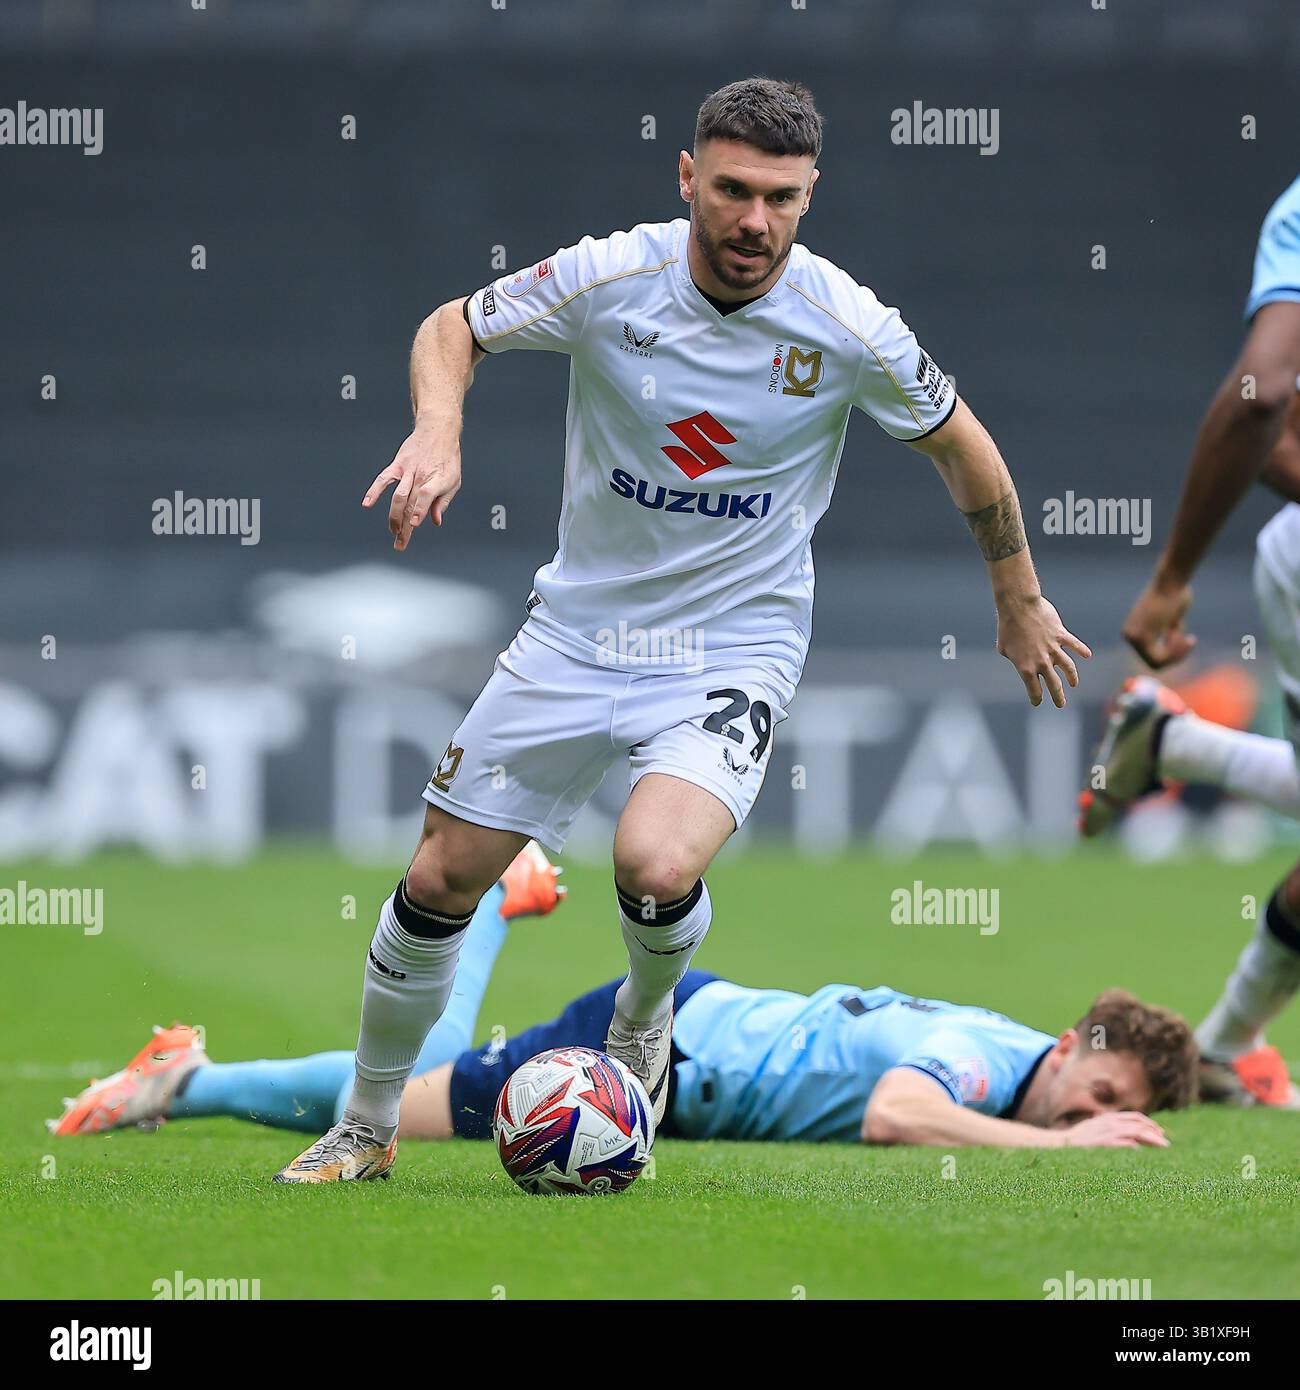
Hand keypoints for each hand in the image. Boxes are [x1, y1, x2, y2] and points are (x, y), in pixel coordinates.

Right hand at [362, 424, 461, 550]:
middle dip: (405, 526)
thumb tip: (435, 521)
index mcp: (438, 480)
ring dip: (393, 516)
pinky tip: (367, 503)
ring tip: (393, 532)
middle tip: (400, 545)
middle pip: (411, 504)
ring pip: (398, 496)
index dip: (420, 510)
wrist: (437, 431)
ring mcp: (409, 470)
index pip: (426, 496)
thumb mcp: (454, 481)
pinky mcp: (398, 465)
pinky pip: (384, 479)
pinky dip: (374, 490)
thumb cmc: (448, 459)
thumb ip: (443, 501)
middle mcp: (422, 476)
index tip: (413, 525)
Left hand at [996, 594, 1091, 707]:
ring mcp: (1053, 649)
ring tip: (1074, 684)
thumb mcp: (1003, 647)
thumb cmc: (1007, 627)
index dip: (1036, 698)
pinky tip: (1087, 655)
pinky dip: (1082, 650)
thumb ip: (1011, 656)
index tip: (1038, 701)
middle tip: (1061, 704)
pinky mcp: (1061, 635)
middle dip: (1058, 696)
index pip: (1034, 689)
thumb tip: (1014, 657)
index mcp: (1025, 667)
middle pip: (1054, 684)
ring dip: (1072, 677)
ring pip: (1068, 667)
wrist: (1019, 607)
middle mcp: (1042, 661)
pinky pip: (1075, 645)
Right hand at [1059, 1111, 1169, 1148]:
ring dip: (1151, 1139)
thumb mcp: (1097, 1128)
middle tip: (1167, 1143)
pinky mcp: (1103, 1143)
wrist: (1062, 1143)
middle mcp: (1110, 1122)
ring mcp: (1107, 1132)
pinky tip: (1142, 1150)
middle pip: (1139, 1124)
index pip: (1135, 1117)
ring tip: (1163, 1146)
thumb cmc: (1080, 1139)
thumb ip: (1112, 1129)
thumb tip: (1131, 1139)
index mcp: (1110, 1118)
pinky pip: (1123, 1143)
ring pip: (1135, 1132)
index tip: (1161, 1133)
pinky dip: (1134, 1145)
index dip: (1150, 1124)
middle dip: (1155, 1132)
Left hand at [1122, 577, 1195, 669]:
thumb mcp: (1170, 618)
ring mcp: (1133, 638)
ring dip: (1177, 654)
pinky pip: (1160, 659)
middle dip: (1176, 654)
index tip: (1186, 638)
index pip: (1152, 655)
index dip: (1173, 653)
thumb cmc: (1175, 594)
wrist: (1171, 581)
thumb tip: (1172, 653)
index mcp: (1133, 631)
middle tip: (1190, 639)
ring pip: (1157, 663)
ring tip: (1188, 637)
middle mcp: (1128, 636)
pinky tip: (1185, 637)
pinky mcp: (1141, 639)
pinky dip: (1176, 653)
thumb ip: (1167, 633)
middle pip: (1153, 662)